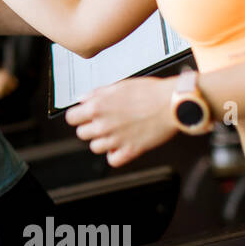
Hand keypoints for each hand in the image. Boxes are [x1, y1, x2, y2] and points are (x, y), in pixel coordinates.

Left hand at [64, 76, 178, 166]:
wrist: (172, 103)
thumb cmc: (150, 92)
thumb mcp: (119, 85)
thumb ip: (97, 93)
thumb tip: (83, 99)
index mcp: (97, 107)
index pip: (71, 118)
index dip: (78, 116)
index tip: (84, 115)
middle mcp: (103, 125)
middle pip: (82, 134)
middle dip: (91, 127)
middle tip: (104, 122)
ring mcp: (116, 140)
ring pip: (95, 148)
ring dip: (103, 141)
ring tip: (115, 132)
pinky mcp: (130, 151)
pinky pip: (112, 160)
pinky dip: (115, 154)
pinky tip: (121, 145)